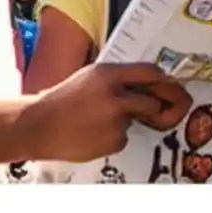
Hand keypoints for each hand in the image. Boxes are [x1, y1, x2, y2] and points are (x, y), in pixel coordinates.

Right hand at [21, 62, 191, 162]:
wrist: (40, 126)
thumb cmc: (63, 100)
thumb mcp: (89, 77)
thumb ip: (116, 78)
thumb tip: (146, 83)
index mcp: (107, 74)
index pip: (150, 72)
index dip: (165, 80)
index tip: (171, 86)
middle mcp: (115, 95)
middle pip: (153, 100)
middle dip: (161, 107)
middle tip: (164, 110)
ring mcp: (115, 120)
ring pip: (139, 120)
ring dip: (130, 120)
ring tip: (102, 120)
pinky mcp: (114, 140)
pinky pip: (124, 137)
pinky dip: (115, 135)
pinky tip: (94, 133)